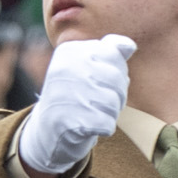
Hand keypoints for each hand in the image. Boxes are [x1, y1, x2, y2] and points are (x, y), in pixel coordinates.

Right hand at [17, 35, 134, 177]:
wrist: (47, 131)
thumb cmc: (75, 95)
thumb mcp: (88, 67)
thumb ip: (110, 51)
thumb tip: (130, 45)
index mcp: (69, 51)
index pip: (113, 54)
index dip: (117, 72)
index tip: (102, 81)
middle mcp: (64, 69)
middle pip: (117, 79)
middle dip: (117, 95)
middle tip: (101, 102)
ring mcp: (65, 94)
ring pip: (114, 102)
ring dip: (111, 113)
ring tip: (93, 113)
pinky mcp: (68, 121)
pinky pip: (108, 124)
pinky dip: (104, 128)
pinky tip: (90, 126)